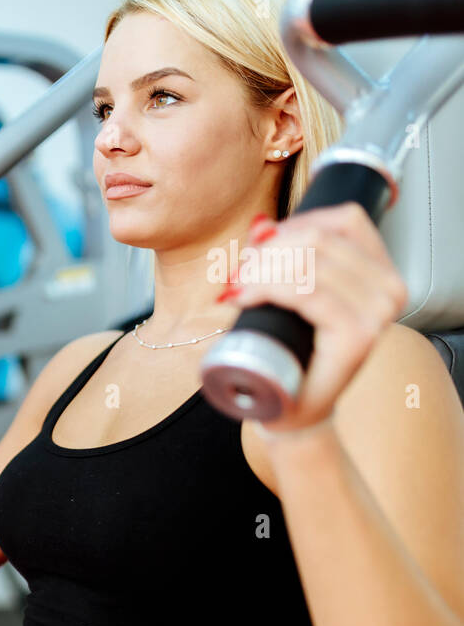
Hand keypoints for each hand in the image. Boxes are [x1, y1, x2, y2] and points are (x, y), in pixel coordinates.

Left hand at [220, 203, 408, 436]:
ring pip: (309, 261)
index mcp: (382, 272)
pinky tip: (243, 297)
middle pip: (320, 238)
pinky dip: (266, 287)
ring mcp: (378, 312)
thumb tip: (261, 226)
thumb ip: (286, 256)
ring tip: (236, 287)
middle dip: (268, 251)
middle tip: (236, 273)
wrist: (292, 406)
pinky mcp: (358, 334)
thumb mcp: (292, 293)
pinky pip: (304, 291)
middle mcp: (390, 288)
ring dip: (261, 269)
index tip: (257, 249)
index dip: (294, 225)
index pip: (345, 219)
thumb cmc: (291, 350)